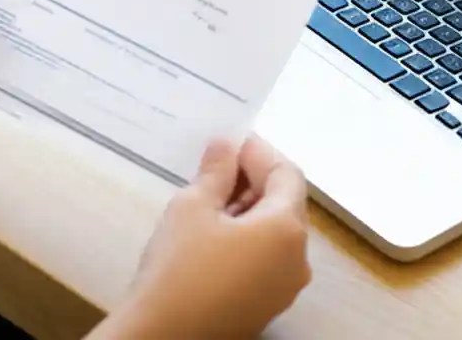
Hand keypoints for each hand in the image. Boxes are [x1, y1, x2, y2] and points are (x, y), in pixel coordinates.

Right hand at [93, 137, 312, 338]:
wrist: (163, 337)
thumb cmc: (178, 268)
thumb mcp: (192, 207)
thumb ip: (216, 171)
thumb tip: (226, 145)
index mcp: (287, 230)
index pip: (287, 174)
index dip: (259, 152)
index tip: (229, 142)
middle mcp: (299, 259)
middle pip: (285, 204)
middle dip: (253, 181)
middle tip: (215, 168)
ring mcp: (285, 288)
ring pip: (275, 234)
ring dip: (248, 210)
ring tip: (209, 200)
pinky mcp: (266, 306)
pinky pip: (265, 260)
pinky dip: (246, 240)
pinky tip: (212, 236)